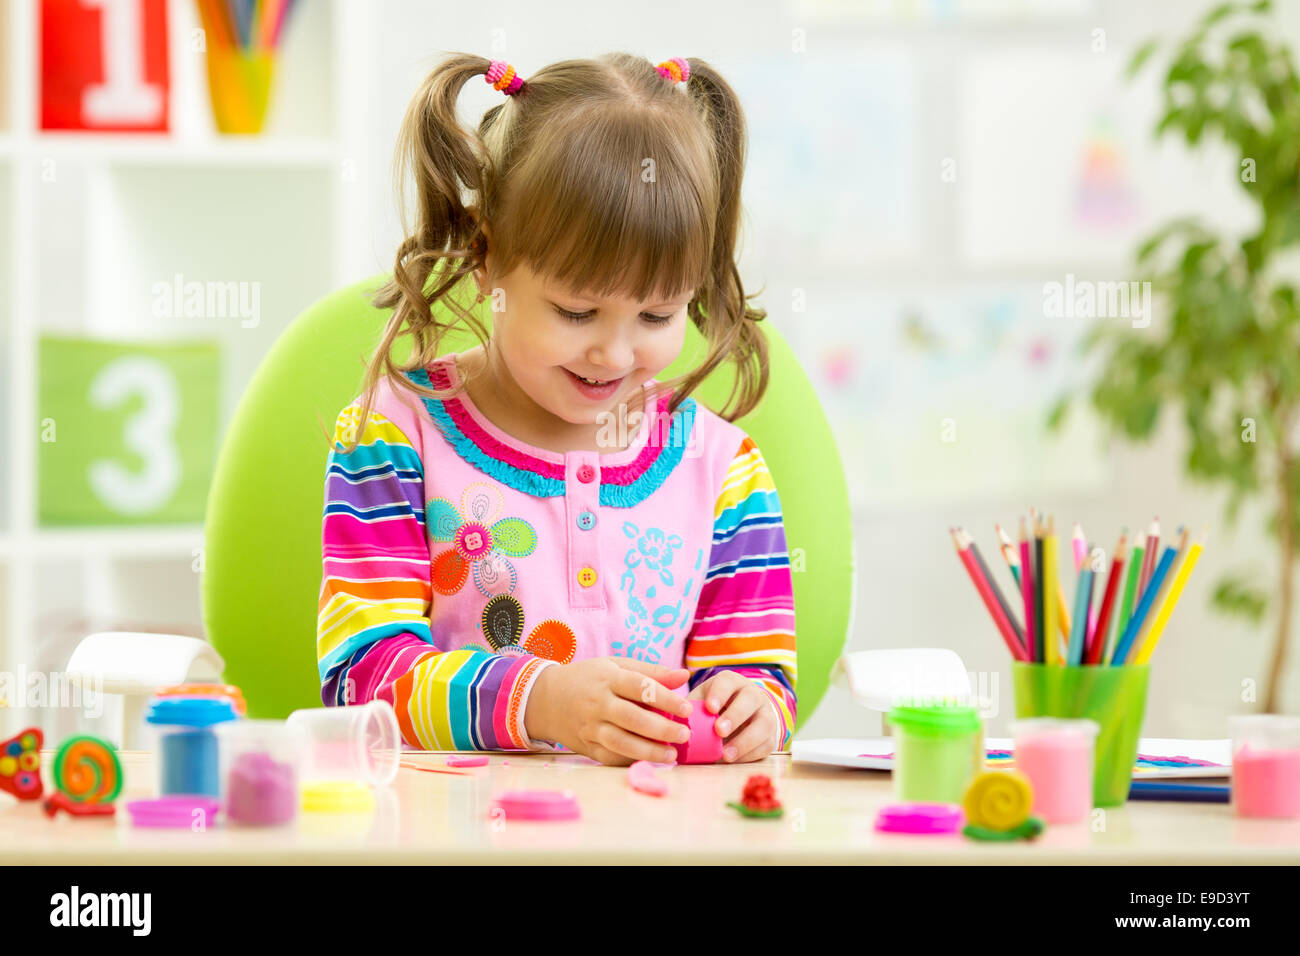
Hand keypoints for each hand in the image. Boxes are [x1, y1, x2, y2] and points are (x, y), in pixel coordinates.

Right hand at [524, 658, 693, 765]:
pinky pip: (610, 757)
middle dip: (662, 729)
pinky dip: (631, 761)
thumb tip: (684, 675)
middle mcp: (598, 704)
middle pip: (633, 718)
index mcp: (608, 679)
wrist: (545, 699)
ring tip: (671, 754)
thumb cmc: (589, 678)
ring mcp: (590, 727)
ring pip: (621, 743)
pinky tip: (650, 762)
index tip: (687, 708)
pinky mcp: (586, 747)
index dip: (666, 698)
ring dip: (649, 751)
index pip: (641, 688)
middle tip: (684, 734)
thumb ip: (651, 672)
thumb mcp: (616, 666)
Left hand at [691, 672, 780, 762]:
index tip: (710, 707)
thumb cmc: (715, 709)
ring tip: (726, 755)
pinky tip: (734, 761)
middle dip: (735, 715)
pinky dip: (750, 754)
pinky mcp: (771, 736)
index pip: (727, 682)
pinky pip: (766, 745)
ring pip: (764, 723)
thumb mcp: (701, 701)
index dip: (719, 694)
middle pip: (750, 700)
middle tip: (719, 731)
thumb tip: (671, 721)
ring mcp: (766, 714)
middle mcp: (753, 694)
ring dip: (745, 740)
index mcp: (732, 682)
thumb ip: (688, 708)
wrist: (742, 717)